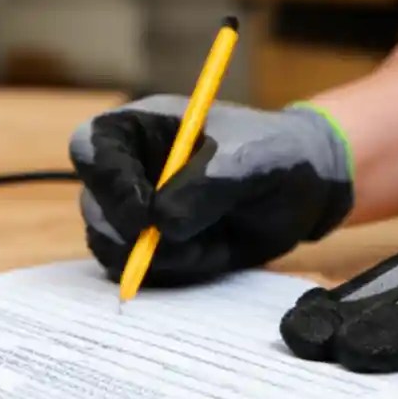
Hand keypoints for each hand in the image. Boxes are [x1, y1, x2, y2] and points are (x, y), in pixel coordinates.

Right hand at [69, 96, 352, 284]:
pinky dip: (169, 271)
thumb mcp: (250, 159)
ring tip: (204, 245)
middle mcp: (128, 168)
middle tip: (171, 243)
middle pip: (93, 203)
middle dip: (128, 230)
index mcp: (141, 127)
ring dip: (153, 256)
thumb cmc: (276, 154)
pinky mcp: (151, 247)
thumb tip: (161, 224)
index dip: (107, 179)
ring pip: (109, 243)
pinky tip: (208, 253)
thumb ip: (205, 186)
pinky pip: (137, 270)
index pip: (91, 146)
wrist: (305, 190)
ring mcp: (136, 210)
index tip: (141, 212)